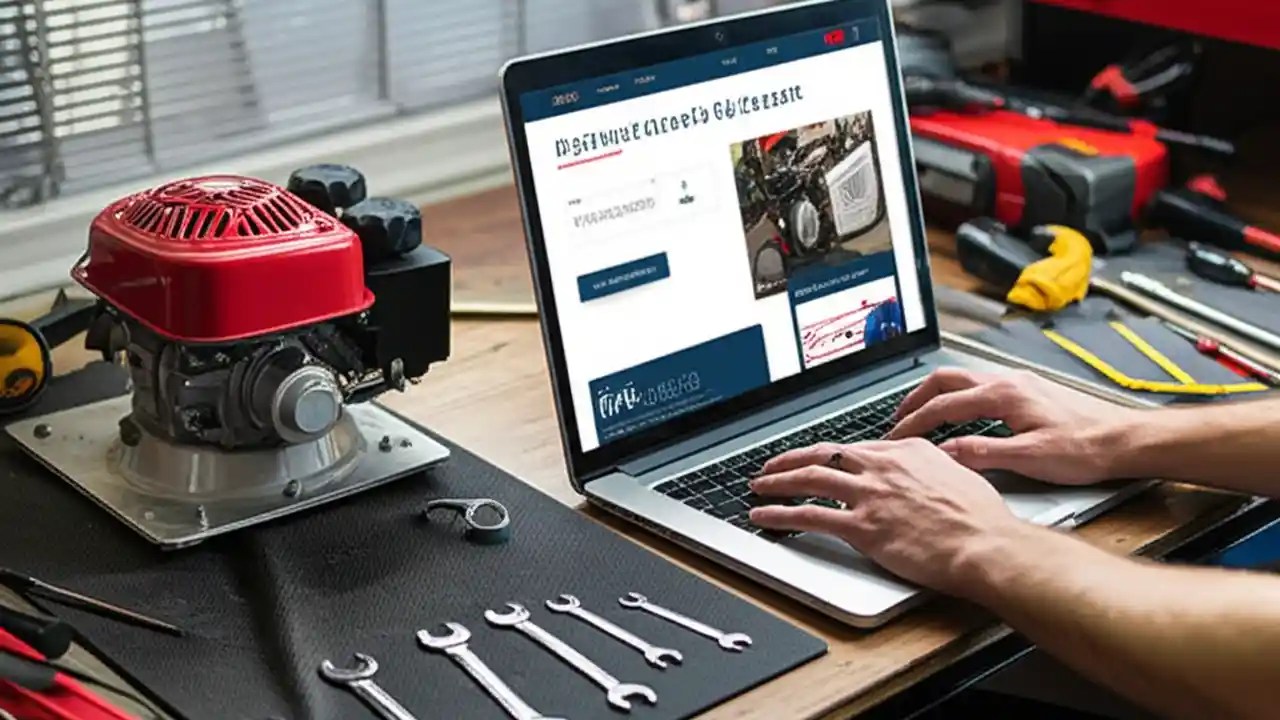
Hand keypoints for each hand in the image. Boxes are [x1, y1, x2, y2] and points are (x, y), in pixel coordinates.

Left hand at [748, 439, 1025, 596]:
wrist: (985, 544)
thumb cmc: (980, 518)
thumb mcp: (958, 473)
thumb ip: (931, 466)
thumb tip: (925, 468)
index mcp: (905, 451)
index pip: (853, 448)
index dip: (826, 454)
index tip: (814, 459)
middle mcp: (882, 467)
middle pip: (823, 455)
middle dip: (790, 459)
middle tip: (771, 465)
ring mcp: (870, 495)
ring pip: (809, 479)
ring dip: (776, 482)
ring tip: (757, 486)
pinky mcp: (862, 526)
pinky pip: (810, 516)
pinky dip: (780, 514)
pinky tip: (764, 516)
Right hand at [886, 368, 1139, 484]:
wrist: (1127, 440)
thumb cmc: (1086, 448)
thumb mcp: (1028, 458)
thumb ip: (981, 453)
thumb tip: (943, 454)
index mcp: (1003, 394)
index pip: (943, 405)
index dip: (913, 422)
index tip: (895, 437)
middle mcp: (1008, 381)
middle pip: (947, 379)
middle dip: (917, 398)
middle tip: (898, 418)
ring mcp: (1020, 383)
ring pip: (964, 380)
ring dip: (937, 396)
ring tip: (922, 416)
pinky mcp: (1030, 391)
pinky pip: (981, 387)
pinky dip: (959, 398)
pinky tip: (961, 416)